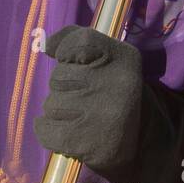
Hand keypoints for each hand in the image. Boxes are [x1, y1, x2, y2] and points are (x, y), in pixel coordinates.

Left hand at [34, 26, 144, 175]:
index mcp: (125, 59)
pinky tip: (65, 130)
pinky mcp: (88, 143)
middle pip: (58, 77)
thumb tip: (44, 45)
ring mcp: (103, 116)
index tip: (72, 62)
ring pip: (51, 104)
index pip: (82, 41)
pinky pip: (45, 130)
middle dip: (62, 87)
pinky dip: (47, 130)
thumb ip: (74, 39)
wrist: (139, 137)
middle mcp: (118, 85)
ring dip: (57, 111)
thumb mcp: (106, 55)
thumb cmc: (111, 88)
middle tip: (83, 96)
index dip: (67, 51)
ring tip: (79, 115)